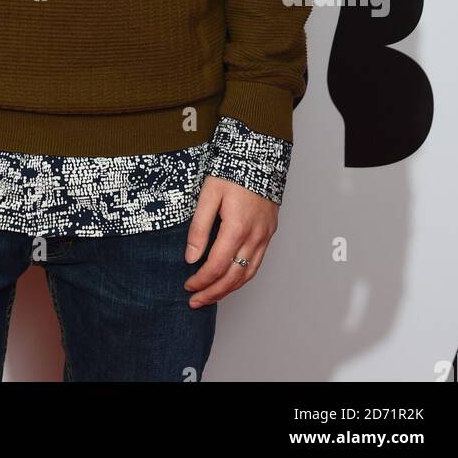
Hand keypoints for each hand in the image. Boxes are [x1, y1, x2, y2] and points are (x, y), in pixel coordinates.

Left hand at [183, 176, 278, 306]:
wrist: (259, 155)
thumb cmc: (231, 171)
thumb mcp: (208, 194)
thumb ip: (199, 227)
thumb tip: (191, 258)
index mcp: (237, 228)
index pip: (217, 266)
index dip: (201, 280)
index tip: (188, 286)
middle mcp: (255, 236)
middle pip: (234, 277)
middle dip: (213, 293)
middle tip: (195, 302)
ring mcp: (265, 236)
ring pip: (248, 274)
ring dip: (228, 290)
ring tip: (211, 297)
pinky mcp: (269, 233)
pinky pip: (256, 264)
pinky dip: (242, 277)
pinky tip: (231, 280)